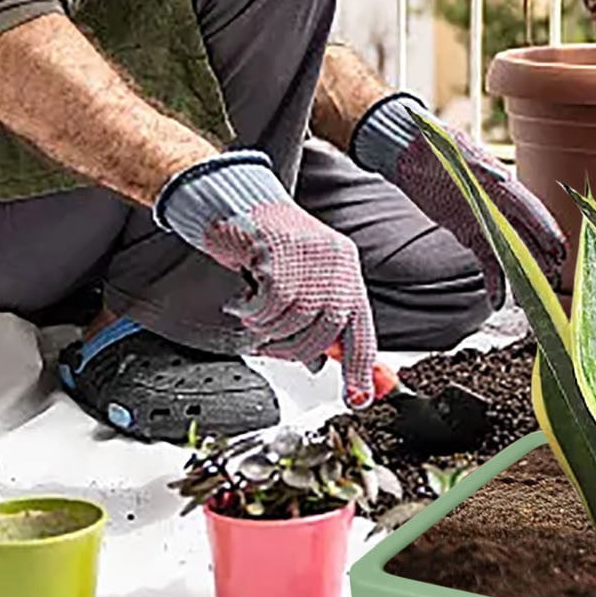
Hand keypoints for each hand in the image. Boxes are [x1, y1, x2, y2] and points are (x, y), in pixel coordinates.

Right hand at [155, 151, 378, 408]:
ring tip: (253, 317)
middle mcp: (336, 262)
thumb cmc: (264, 242)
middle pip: (326, 331)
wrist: (234, 199)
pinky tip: (243, 302)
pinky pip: (271, 306)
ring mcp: (311, 256)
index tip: (358, 397)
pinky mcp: (281, 252)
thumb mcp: (300, 280)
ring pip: (296, 322)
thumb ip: (314, 317)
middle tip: (271, 345)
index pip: (361, 329)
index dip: (360, 367)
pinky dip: (252, 314)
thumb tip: (320, 362)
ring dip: (268, 331)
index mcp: (347, 269)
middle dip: (295, 351)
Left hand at [352, 93, 565, 307]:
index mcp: (502, 186)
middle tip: (549, 283)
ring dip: (520, 276)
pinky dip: (493, 281)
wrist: (409, 153)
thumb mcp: (457, 152)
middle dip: (541, 260)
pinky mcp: (469, 233)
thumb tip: (502, 175)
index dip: (546, 231)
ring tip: (527, 300)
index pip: (531, 211)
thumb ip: (478, 167)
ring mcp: (486, 221)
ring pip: (510, 253)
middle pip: (527, 237)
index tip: (560, 251)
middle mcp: (500, 206)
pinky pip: (486, 261)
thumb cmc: (435, 147)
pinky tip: (496, 301)